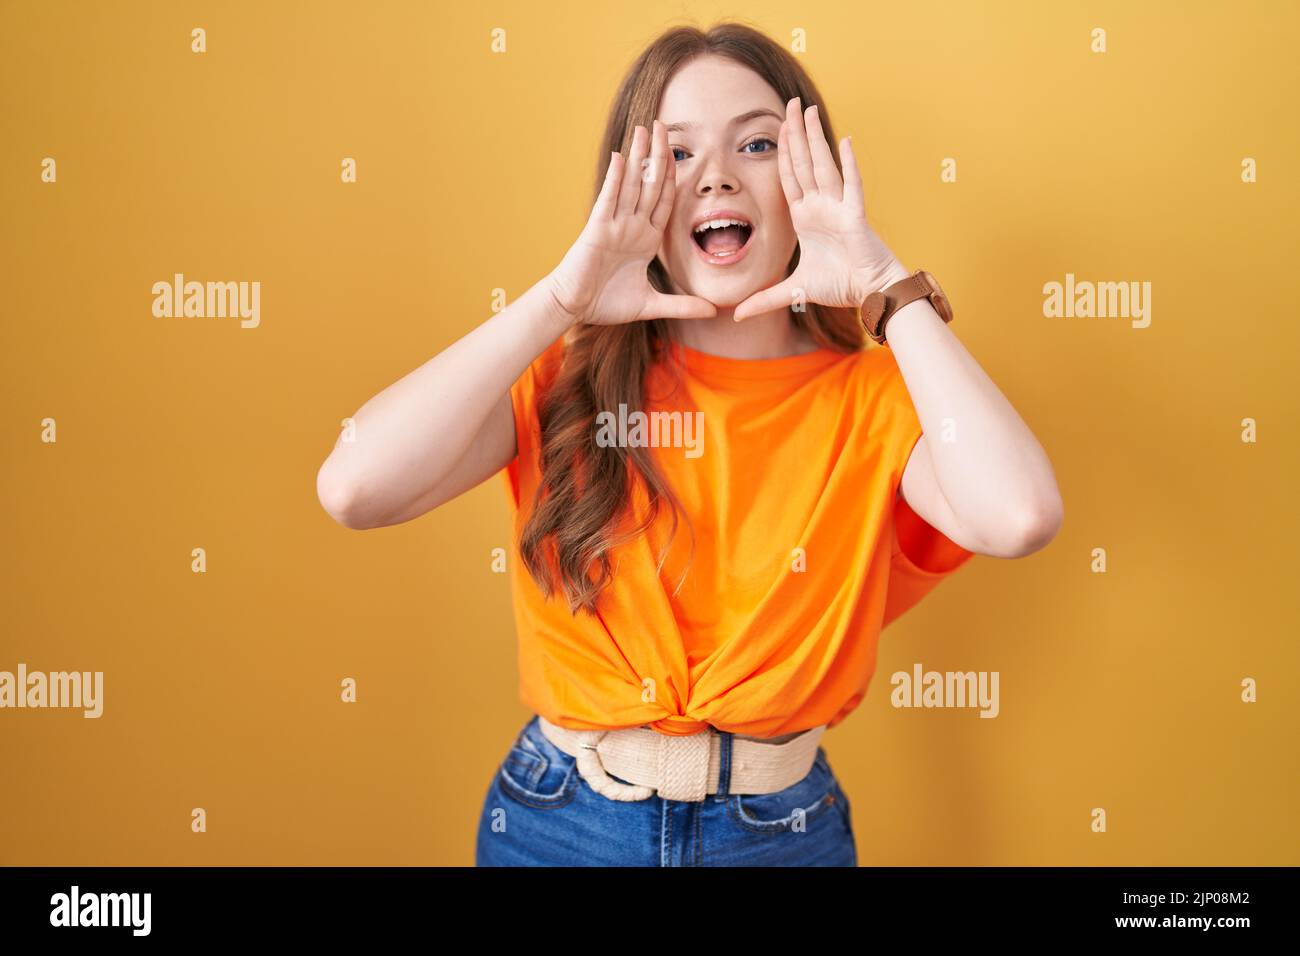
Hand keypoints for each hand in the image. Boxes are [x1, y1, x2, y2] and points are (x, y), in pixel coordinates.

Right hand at [547, 120, 717, 327]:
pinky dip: (614, 179)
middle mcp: (631, 226)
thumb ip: (682, 305)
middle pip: (649, 184)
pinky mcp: (598, 229)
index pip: (663, 202)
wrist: (574, 308)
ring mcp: (614, 225)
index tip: (686, 156)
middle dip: (658, 156)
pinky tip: (620, 157)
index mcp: (645, 239)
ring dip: (638, 157)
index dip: (673, 179)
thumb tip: (713, 311)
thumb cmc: (606, 304)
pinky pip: (609, 199)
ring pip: (630, 184)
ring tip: (644, 129)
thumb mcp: (652, 305)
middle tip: (666, 126)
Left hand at [732, 97, 911, 322]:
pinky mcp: (855, 216)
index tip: (774, 128)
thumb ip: (764, 299)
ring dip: (815, 138)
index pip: (789, 178)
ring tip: (807, 109)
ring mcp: (839, 208)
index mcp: (806, 217)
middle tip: (790, 103)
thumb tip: (736, 315)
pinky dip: (849, 165)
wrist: (870, 293)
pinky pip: (852, 186)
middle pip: (804, 163)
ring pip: (824, 166)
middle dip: (795, 133)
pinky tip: (844, 141)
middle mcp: (821, 206)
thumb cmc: (840, 285)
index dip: (781, 153)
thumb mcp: (793, 291)